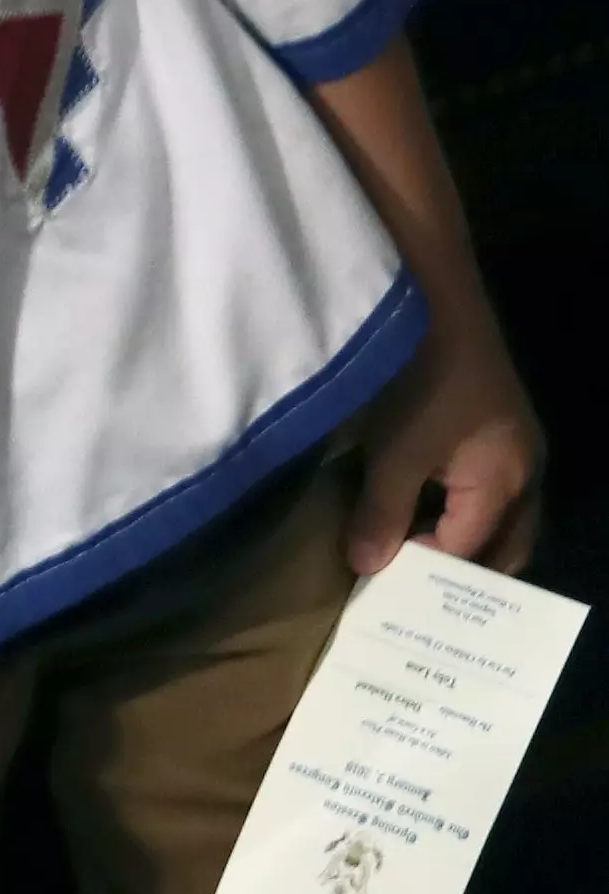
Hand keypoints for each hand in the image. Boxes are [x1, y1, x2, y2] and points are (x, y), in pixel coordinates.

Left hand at [353, 315, 547, 575]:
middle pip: (506, 543)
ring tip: (416, 562)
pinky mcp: (496, 425)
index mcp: (508, 486)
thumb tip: (367, 568)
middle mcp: (526, 473)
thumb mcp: (394, 453)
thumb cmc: (419, 381)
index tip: (381, 585)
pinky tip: (425, 511)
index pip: (471, 552)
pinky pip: (490, 488)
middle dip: (467, 573)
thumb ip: (381, 514)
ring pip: (502, 517)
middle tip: (413, 591)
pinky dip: (464, 511)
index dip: (426, 571)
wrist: (436, 301)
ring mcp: (516, 447)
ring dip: (467, 541)